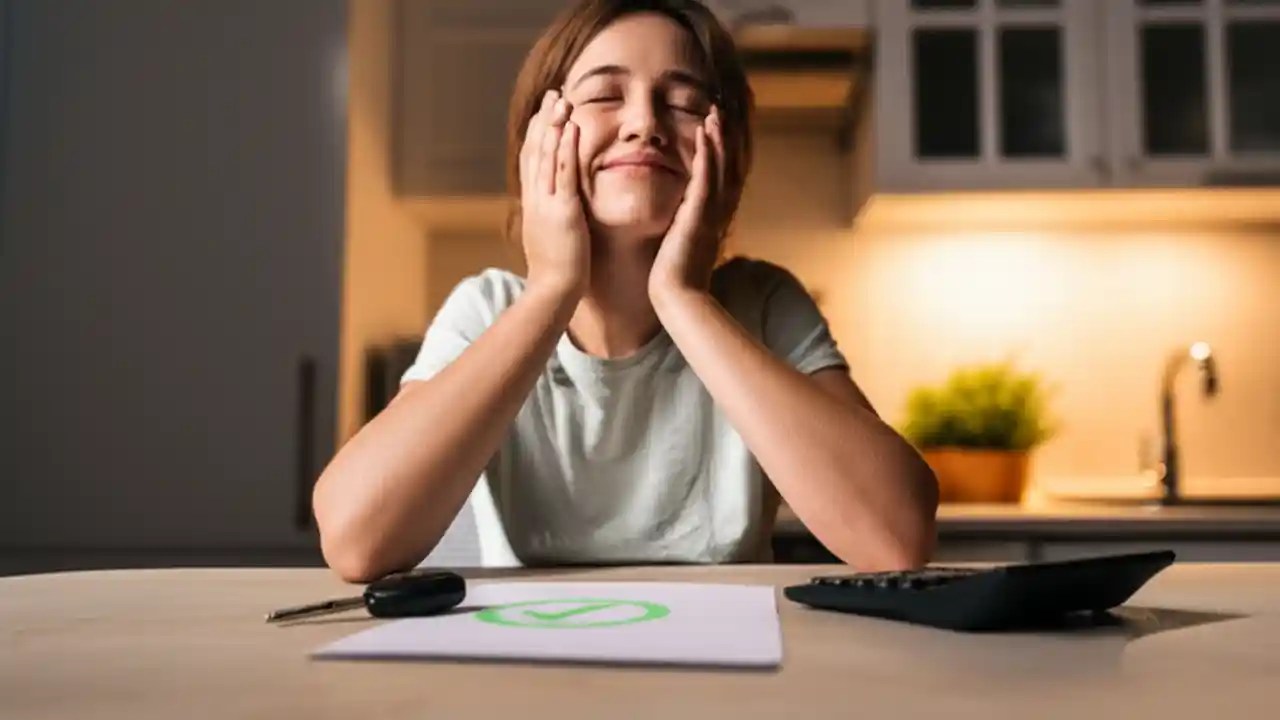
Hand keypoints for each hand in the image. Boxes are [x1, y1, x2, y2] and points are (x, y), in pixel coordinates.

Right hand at [520, 90, 589, 299]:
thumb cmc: (557, 271)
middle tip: (552, 93)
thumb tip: (555, 209)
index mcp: (533, 204)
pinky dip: (565, 148)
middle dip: (543, 120)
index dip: (537, 134)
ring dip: (553, 125)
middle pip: (534, 151)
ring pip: (546, 156)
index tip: (544, 112)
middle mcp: (535, 199)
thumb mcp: (550, 236)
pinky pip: (563, 173)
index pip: (531, 161)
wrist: (553, 292)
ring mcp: (547, 204)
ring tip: (561, 99)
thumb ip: (552, 217)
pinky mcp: (563, 211)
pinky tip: (571, 126)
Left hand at [648, 105, 725, 300]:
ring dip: (718, 139)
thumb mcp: (684, 246)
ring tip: (714, 114)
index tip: (723, 130)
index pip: (726, 177)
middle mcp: (719, 212)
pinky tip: (704, 133)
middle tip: (724, 112)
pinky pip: (706, 178)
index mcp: (715, 218)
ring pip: (721, 168)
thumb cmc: (675, 278)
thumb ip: (687, 229)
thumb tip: (682, 221)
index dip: (727, 152)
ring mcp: (711, 213)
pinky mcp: (699, 216)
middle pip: (731, 167)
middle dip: (729, 139)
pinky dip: (707, 154)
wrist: (677, 297)